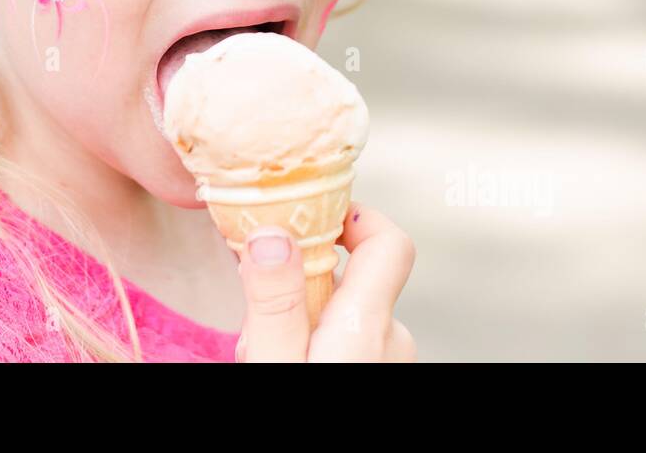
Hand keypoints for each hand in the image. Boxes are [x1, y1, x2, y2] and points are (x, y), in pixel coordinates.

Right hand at [234, 202, 416, 361]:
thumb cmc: (303, 430)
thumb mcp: (275, 361)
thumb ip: (275, 302)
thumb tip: (271, 234)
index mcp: (367, 323)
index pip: (388, 242)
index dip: (354, 216)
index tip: (311, 215)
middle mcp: (389, 338)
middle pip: (349, 278)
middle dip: (300, 282)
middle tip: (256, 313)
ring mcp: (385, 359)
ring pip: (342, 312)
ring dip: (302, 317)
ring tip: (263, 350)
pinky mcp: (373, 371)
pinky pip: (346, 341)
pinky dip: (313, 343)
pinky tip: (282, 360)